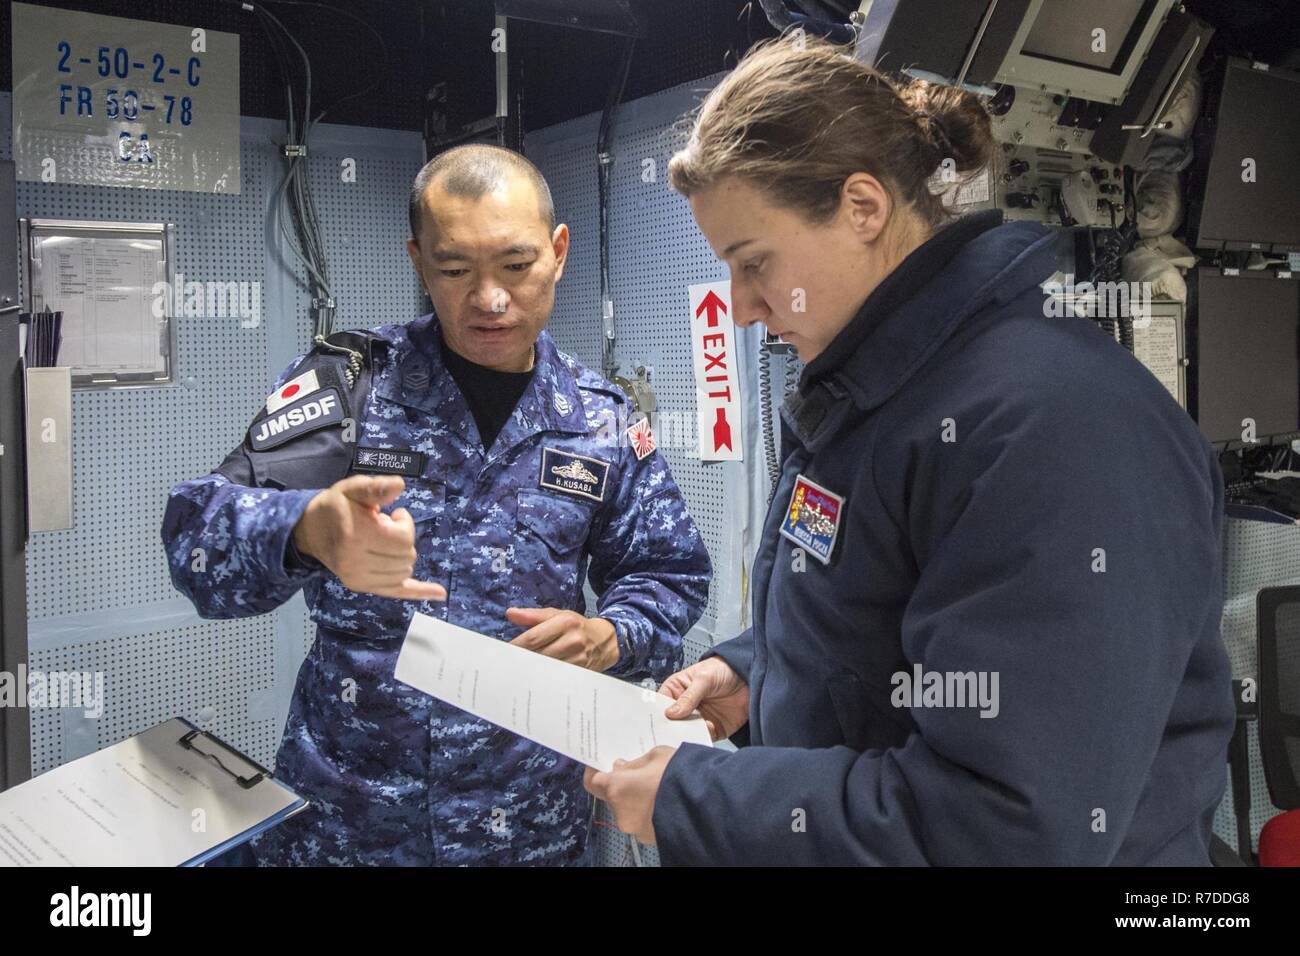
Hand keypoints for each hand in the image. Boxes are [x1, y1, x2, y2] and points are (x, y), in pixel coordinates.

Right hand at [293, 475, 446, 601]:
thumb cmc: (336, 506)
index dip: (404, 523)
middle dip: (402, 539)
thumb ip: (377, 488)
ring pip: (404, 571)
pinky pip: (396, 592)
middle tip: (383, 527)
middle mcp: (357, 562)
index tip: (392, 514)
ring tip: (379, 541)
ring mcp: (359, 578)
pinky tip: (440, 593)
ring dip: (401, 555)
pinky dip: (419, 592)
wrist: (310, 529)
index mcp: (358, 536)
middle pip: (407, 556)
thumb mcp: (353, 489)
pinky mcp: (361, 586)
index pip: (404, 539)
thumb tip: (399, 485)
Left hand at [506, 607, 619, 670]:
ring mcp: (578, 659)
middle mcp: (572, 641)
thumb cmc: (577, 626)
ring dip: (530, 672)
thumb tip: (510, 613)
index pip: (533, 638)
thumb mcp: (557, 615)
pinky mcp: (580, 672)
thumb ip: (532, 615)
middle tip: (505, 667)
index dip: (515, 647)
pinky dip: (544, 679)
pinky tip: (533, 681)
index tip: (502, 653)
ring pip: (547, 669)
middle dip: (520, 661)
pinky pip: (557, 678)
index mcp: (565, 622)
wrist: (606, 641)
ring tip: (516, 674)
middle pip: (538, 655)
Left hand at [583, 746, 674, 845]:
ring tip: (657, 787)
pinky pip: (641, 821)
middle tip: (638, 773)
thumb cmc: (681, 774)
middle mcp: (621, 811)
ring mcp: (634, 828)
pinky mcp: (649, 838)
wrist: (707, 804)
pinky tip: (664, 800)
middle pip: (611, 796)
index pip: (592, 782)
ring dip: (636, 799)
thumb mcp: (657, 755)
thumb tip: (621, 768)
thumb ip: (634, 763)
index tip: (602, 765)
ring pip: (627, 810)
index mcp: (617, 788)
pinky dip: (648, 811)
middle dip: (620, 785)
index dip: (595, 772)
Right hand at [660, 656, 748, 741]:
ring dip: (688, 734)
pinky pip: (704, 738)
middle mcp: (685, 707)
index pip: (660, 705)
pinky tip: (708, 728)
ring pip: (686, 733)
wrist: (751, 678)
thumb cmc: (724, 669)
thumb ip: (689, 696)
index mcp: (676, 691)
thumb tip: (671, 713)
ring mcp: (698, 720)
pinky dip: (704, 737)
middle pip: (671, 723)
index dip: (657, 714)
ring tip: (690, 731)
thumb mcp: (704, 678)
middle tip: (670, 733)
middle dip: (671, 729)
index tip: (656, 722)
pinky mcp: (713, 730)